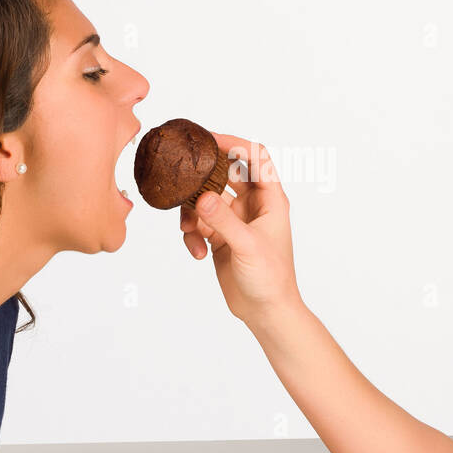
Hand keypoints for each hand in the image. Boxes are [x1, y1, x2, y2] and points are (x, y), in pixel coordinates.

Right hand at [179, 134, 301, 323]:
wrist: (266, 312)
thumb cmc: (271, 279)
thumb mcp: (247, 246)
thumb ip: (223, 220)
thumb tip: (200, 197)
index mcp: (270, 200)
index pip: (256, 157)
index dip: (235, 143)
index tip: (208, 140)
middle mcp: (253, 206)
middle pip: (225, 173)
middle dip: (203, 175)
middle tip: (181, 171)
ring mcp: (235, 221)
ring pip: (206, 199)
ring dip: (192, 212)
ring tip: (190, 230)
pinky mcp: (221, 237)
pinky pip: (199, 224)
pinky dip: (192, 235)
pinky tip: (196, 253)